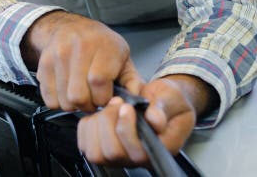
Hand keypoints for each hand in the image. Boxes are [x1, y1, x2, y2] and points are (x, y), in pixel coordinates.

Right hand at [22, 11, 142, 111]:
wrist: (71, 27)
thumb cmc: (101, 45)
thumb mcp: (123, 58)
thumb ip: (133, 82)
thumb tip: (138, 104)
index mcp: (104, 46)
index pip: (98, 82)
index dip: (102, 98)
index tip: (105, 99)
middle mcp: (78, 47)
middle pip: (78, 94)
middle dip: (87, 105)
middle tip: (92, 100)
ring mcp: (58, 54)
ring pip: (63, 99)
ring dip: (73, 105)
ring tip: (80, 94)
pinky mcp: (44, 63)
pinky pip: (49, 97)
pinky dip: (58, 101)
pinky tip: (67, 91)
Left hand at [77, 75, 213, 166]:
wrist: (161, 99)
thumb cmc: (168, 100)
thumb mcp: (172, 97)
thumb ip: (163, 108)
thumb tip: (154, 120)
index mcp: (158, 149)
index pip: (138, 154)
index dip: (126, 129)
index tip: (127, 106)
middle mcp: (137, 158)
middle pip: (112, 153)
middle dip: (109, 122)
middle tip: (117, 102)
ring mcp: (120, 155)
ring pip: (96, 153)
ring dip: (97, 125)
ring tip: (108, 108)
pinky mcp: (103, 147)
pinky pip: (85, 145)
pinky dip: (87, 127)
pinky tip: (98, 115)